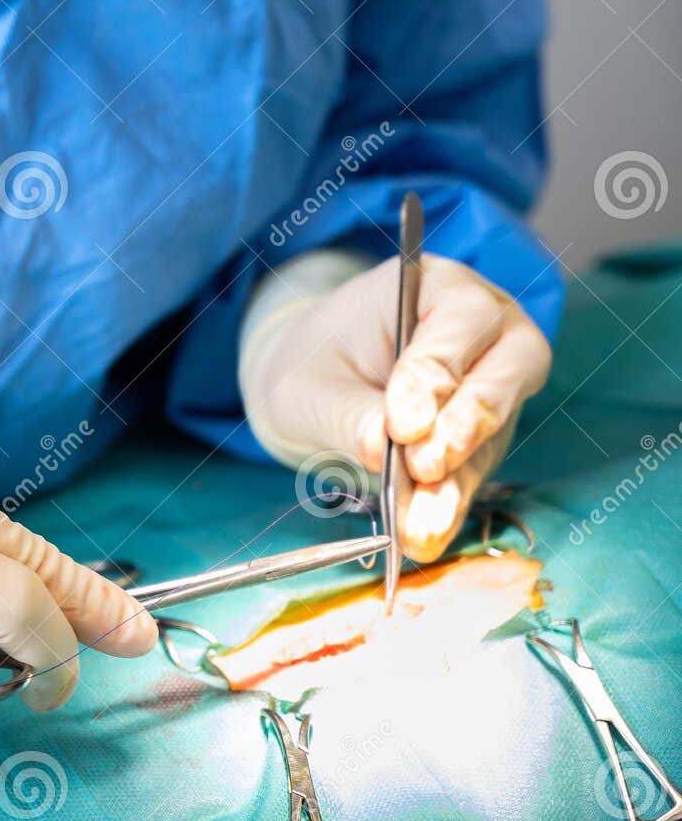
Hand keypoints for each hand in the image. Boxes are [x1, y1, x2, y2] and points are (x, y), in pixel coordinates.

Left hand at [239, 254, 550, 559]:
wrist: (312, 390)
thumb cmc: (309, 367)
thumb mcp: (308, 386)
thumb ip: (350, 413)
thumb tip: (386, 449)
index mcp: (433, 285)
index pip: (460, 318)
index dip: (437, 373)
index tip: (404, 425)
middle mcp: (482, 326)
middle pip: (511, 363)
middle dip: (467, 420)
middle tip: (424, 466)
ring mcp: (491, 381)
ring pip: (499, 425)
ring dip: (461, 477)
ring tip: (421, 524)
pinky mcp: (484, 435)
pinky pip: (476, 470)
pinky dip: (450, 504)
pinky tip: (425, 535)